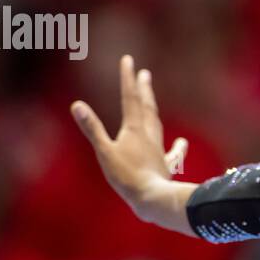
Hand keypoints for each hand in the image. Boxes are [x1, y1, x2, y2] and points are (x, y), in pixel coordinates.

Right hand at [70, 55, 188, 219]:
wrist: (153, 199)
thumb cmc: (127, 177)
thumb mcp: (104, 152)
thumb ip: (92, 129)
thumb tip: (77, 105)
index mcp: (134, 130)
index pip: (130, 98)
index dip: (127, 78)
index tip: (128, 60)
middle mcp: (149, 136)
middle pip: (147, 107)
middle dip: (144, 89)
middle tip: (145, 73)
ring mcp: (158, 150)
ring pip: (157, 124)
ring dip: (153, 110)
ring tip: (153, 100)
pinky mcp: (165, 166)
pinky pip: (173, 153)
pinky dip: (177, 146)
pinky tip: (182, 142)